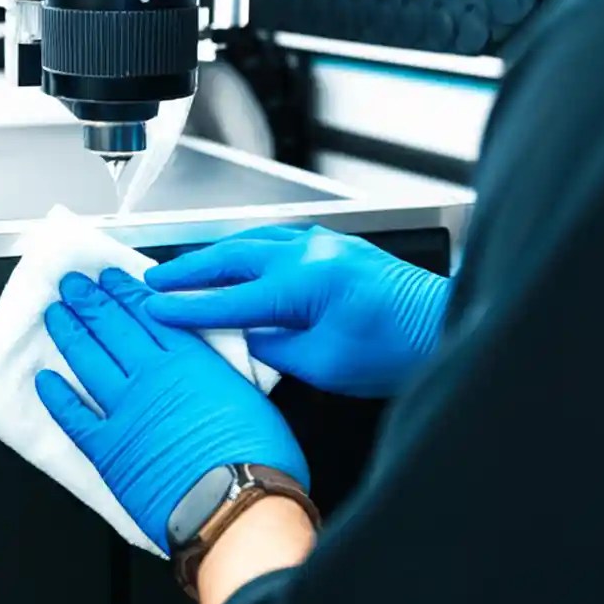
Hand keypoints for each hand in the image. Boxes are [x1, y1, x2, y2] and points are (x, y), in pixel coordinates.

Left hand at [35, 269, 307, 553]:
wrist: (235, 506)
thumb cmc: (259, 461)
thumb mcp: (253, 402)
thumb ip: (222, 383)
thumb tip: (215, 383)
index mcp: (192, 363)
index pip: (150, 315)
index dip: (125, 293)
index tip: (109, 278)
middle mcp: (152, 379)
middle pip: (113, 330)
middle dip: (90, 302)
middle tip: (71, 285)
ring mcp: (125, 411)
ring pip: (88, 361)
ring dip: (70, 334)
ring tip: (56, 315)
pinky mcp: (107, 450)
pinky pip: (72, 415)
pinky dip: (56, 396)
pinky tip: (45, 380)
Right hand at [144, 226, 449, 397]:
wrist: (448, 325)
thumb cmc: (400, 347)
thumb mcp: (324, 364)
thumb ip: (276, 347)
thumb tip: (247, 338)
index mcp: (303, 283)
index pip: (228, 298)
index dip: (186, 306)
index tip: (156, 307)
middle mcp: (310, 253)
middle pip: (232, 256)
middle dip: (189, 270)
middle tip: (156, 281)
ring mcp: (324, 244)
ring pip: (254, 240)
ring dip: (217, 255)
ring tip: (188, 269)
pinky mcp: (336, 246)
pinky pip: (278, 239)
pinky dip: (248, 249)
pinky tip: (239, 260)